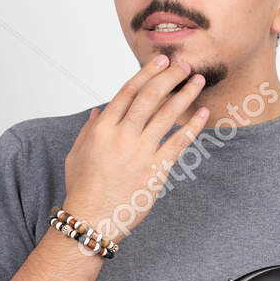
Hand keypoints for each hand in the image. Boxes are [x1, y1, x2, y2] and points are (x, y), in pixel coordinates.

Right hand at [61, 54, 210, 245]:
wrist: (92, 219)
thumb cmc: (82, 189)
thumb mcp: (76, 155)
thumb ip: (88, 130)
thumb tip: (98, 110)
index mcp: (102, 128)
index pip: (128, 92)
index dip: (147, 73)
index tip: (160, 61)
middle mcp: (122, 135)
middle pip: (150, 96)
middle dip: (169, 76)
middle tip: (183, 65)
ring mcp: (140, 152)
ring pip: (167, 115)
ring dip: (185, 94)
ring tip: (197, 81)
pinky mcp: (155, 170)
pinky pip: (178, 143)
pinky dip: (192, 126)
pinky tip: (203, 114)